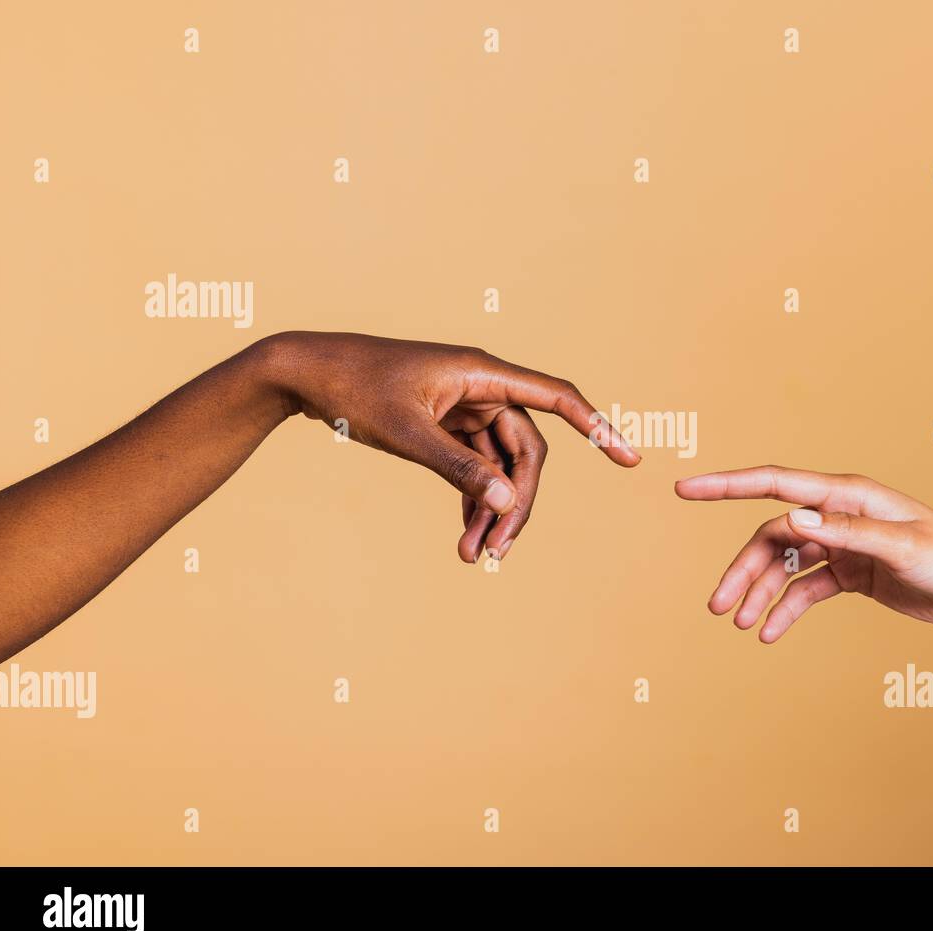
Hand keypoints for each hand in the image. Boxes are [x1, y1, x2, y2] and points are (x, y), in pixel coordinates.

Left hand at [263, 331, 638, 561]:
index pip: (556, 399)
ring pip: (498, 465)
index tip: (629, 457)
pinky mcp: (444, 423)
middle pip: (525, 450)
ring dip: (491, 509)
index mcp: (481, 374)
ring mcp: (463, 407)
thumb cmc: (354, 389)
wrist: (304, 372)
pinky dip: (472, 498)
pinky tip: (465, 534)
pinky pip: (474, 465)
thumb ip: (459, 468)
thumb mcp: (406, 433)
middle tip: (497, 552)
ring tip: (473, 556)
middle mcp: (481, 387)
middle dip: (517, 503)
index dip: (597, 427)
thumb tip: (507, 502)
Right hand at [675, 466, 932, 642]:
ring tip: (740, 624)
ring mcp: (844, 545)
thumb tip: (790, 518)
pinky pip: (807, 590)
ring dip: (760, 593)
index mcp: (846, 496)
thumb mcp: (902, 545)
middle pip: (772, 537)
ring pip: (785, 566)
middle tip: (718, 606)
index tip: (684, 491)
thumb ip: (846, 532)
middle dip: (743, 570)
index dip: (725, 486)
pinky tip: (770, 633)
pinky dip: (786, 609)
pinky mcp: (853, 574)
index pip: (773, 485)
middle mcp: (838, 515)